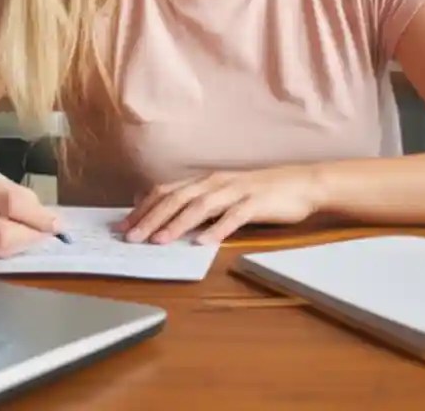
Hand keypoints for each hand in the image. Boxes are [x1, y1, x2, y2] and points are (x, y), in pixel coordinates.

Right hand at [0, 171, 60, 258]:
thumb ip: (9, 193)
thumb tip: (45, 215)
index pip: (9, 203)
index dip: (37, 216)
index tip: (58, 223)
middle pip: (2, 235)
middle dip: (32, 237)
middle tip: (50, 234)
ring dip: (22, 247)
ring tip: (35, 239)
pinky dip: (6, 252)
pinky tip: (16, 245)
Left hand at [117, 168, 325, 245]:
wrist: (301, 183)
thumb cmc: (259, 192)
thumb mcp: (223, 193)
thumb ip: (195, 200)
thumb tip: (163, 210)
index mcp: (204, 181)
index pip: (166, 193)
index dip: (143, 209)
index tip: (123, 226)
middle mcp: (215, 183)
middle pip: (177, 199)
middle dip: (151, 219)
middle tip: (132, 238)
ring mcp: (236, 191)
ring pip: (200, 206)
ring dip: (177, 224)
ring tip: (160, 241)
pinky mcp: (256, 203)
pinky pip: (234, 217)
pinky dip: (217, 229)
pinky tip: (203, 243)